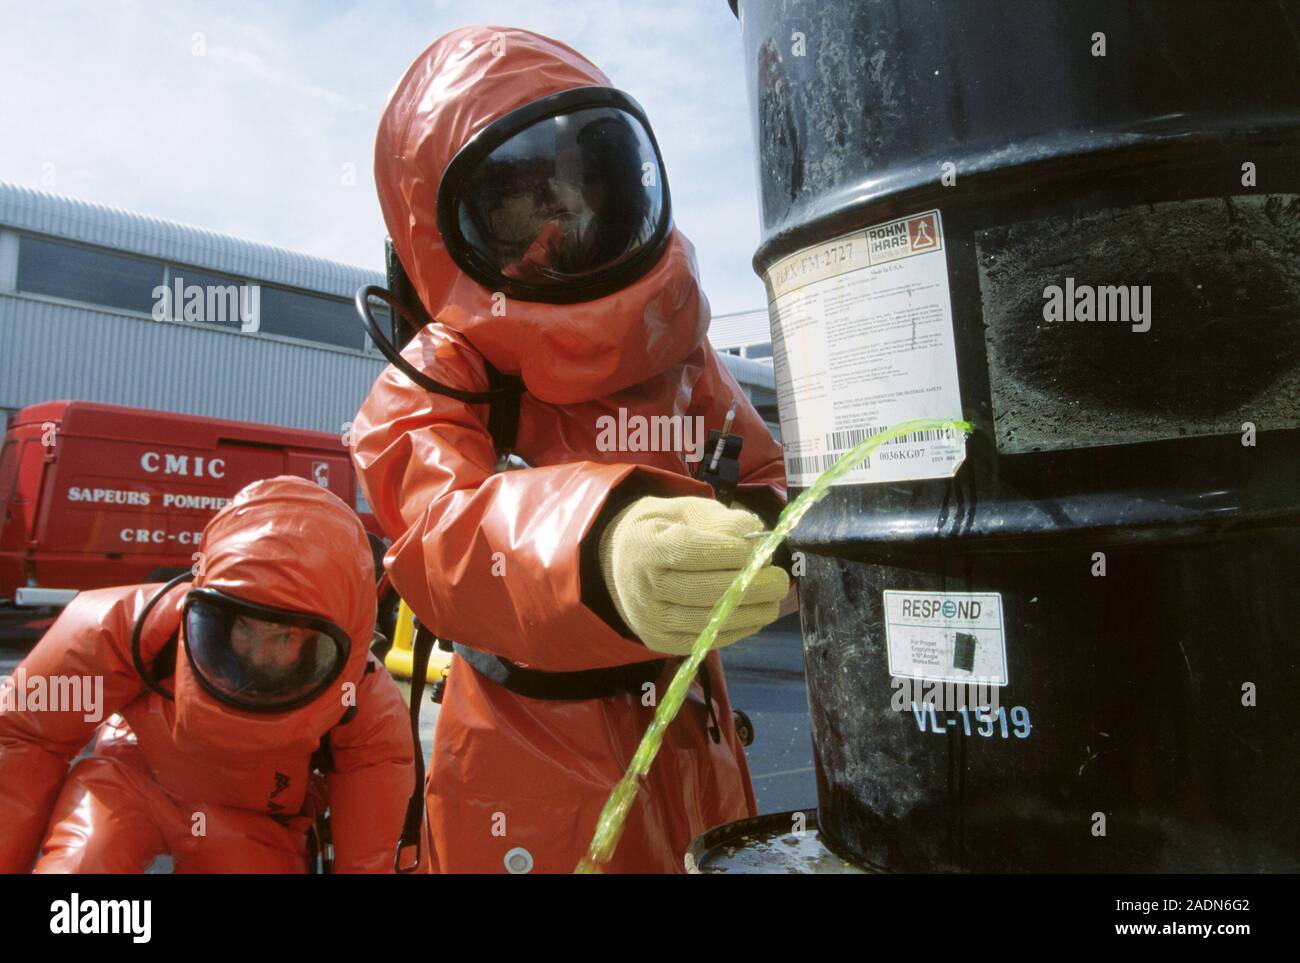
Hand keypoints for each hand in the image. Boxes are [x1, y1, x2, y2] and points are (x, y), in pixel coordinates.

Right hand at [598, 495, 789, 654]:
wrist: (619, 565)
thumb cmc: (660, 530)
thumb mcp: (682, 510)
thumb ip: (717, 518)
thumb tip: (753, 533)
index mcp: (644, 546)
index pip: (691, 552)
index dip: (731, 553)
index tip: (761, 549)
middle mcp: (643, 587)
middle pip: (704, 591)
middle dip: (750, 586)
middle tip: (780, 580)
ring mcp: (650, 620)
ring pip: (709, 620)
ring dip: (750, 612)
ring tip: (774, 599)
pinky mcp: (661, 642)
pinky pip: (706, 640)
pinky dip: (737, 629)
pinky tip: (755, 615)